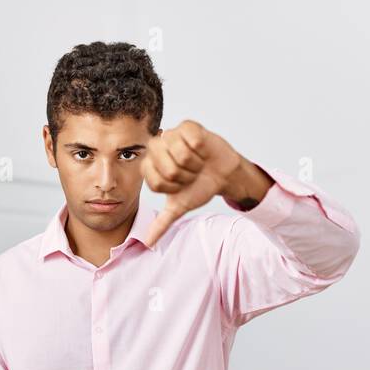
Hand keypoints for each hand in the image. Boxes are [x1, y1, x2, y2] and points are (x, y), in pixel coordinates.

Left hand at [140, 120, 270, 246]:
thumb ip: (161, 223)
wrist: (222, 175)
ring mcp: (171, 135)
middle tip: (190, 173)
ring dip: (195, 164)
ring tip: (197, 162)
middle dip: (185, 177)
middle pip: (168, 169)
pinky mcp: (187, 126)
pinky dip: (202, 150)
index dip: (173, 187)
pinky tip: (202, 150)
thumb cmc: (198, 187)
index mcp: (149, 166)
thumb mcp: (179, 207)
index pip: (156, 181)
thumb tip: (147, 243)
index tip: (179, 185)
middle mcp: (156, 148)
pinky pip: (192, 141)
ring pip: (181, 155)